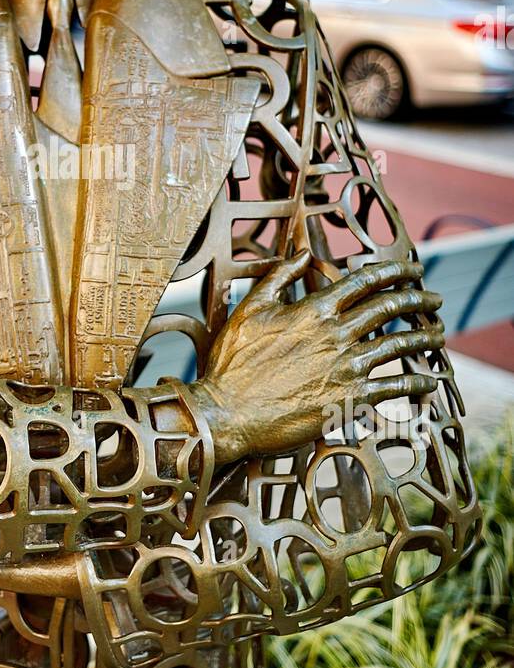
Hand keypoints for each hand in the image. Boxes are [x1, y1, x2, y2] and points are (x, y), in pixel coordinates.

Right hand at [194, 251, 443, 462]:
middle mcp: (335, 334)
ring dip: (424, 337)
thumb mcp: (249, 309)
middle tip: (435, 298)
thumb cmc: (233, 363)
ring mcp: (345, 367)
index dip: (394, 271)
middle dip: (418, 299)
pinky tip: (429, 381)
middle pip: (388, 308)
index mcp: (313, 309)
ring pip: (398, 345)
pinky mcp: (349, 399)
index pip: (364, 281)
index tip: (413, 269)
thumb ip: (278, 277)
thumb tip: (301, 254)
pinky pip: (393, 388)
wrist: (228, 412)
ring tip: (439, 334)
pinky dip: (416, 383)